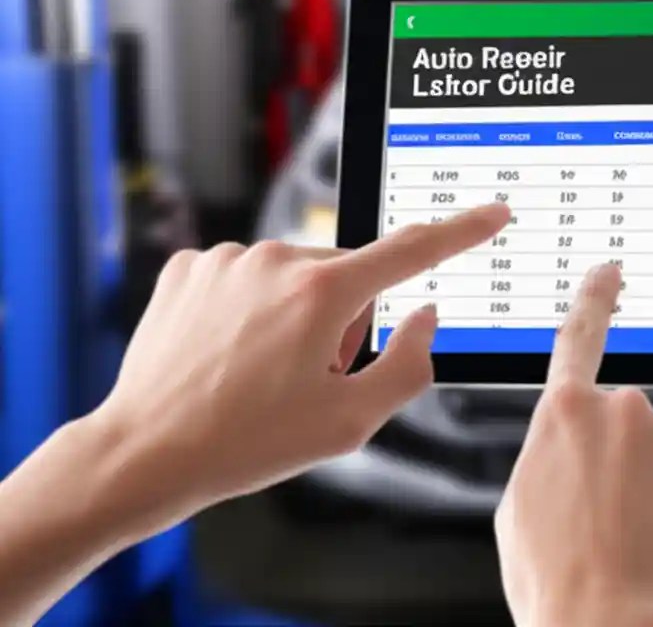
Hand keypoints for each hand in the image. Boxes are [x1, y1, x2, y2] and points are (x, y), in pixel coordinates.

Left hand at [86, 202, 509, 537]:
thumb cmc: (247, 443)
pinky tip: (229, 353)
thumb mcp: (352, 420)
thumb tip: (423, 319)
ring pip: (296, 278)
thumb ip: (409, 364)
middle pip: (348, 279)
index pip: (413, 251)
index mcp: (322, 293)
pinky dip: (251, 311)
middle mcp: (276, 259)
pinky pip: (248, 278)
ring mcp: (228, 260)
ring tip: (260, 374)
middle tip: (311, 381)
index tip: (493, 213)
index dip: (462, 232)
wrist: (146, 452)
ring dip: (296, 317)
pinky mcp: (190, 268)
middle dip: (344, 323)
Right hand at [495, 264, 652, 626]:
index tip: (611, 270)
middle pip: (624, 425)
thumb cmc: (552, 574)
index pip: (580, 337)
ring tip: (631, 537)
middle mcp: (624, 407)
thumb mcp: (518, 503)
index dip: (595, 299)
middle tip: (602, 518)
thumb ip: (551, 453)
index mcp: (565, 411)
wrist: (607, 621)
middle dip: (618, 461)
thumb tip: (579, 449)